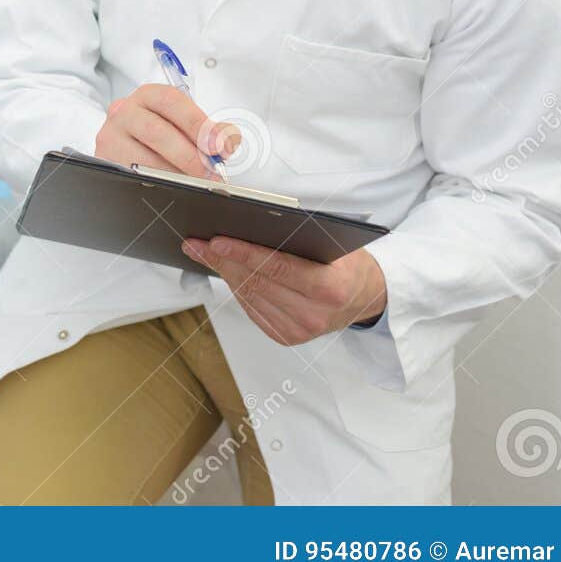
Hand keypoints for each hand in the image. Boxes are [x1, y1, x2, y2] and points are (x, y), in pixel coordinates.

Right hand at [96, 83, 239, 179]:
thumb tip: (227, 141)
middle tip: (210, 172)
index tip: (217, 146)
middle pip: (156, 131)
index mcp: (148, 96)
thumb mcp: (185, 125)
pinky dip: (158, 186)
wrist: (128, 149)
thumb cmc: (161, 136)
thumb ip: (210, 131)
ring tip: (195, 184)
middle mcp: (124, 113)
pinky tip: (173, 190)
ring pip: (143, 160)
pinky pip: (133, 178)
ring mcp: (111, 138)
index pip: (171, 101)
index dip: (197, 123)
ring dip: (175, 176)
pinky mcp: (106, 162)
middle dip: (189, 155)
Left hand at [182, 236, 386, 344]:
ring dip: (222, 272)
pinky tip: (222, 270)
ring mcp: (298, 330)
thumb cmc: (347, 263)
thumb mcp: (331, 244)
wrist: (366, 297)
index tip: (215, 241)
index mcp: (330, 288)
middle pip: (256, 282)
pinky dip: (235, 287)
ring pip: (249, 296)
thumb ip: (295, 237)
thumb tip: (246, 224)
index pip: (278, 267)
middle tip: (194, 242)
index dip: (243, 254)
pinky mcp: (286, 337)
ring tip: (199, 252)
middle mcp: (314, 314)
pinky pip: (251, 308)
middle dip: (221, 260)